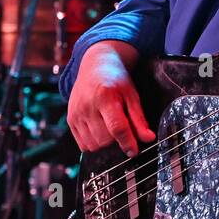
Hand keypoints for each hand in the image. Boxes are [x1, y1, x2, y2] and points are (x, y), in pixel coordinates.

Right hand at [66, 41, 155, 156]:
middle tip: (122, 129)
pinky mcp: (70, 120)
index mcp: (105, 97)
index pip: (117, 128)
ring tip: (110, 127)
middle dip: (117, 140)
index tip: (134, 151)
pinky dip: (94, 143)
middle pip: (105, 139)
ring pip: (94, 145)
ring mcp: (76, 113)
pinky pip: (83, 145)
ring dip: (105, 143)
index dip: (127, 142)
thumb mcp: (132, 95)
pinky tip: (100, 130)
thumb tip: (148, 138)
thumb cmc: (116, 81)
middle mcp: (87, 106)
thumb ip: (139, 118)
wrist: (95, 67)